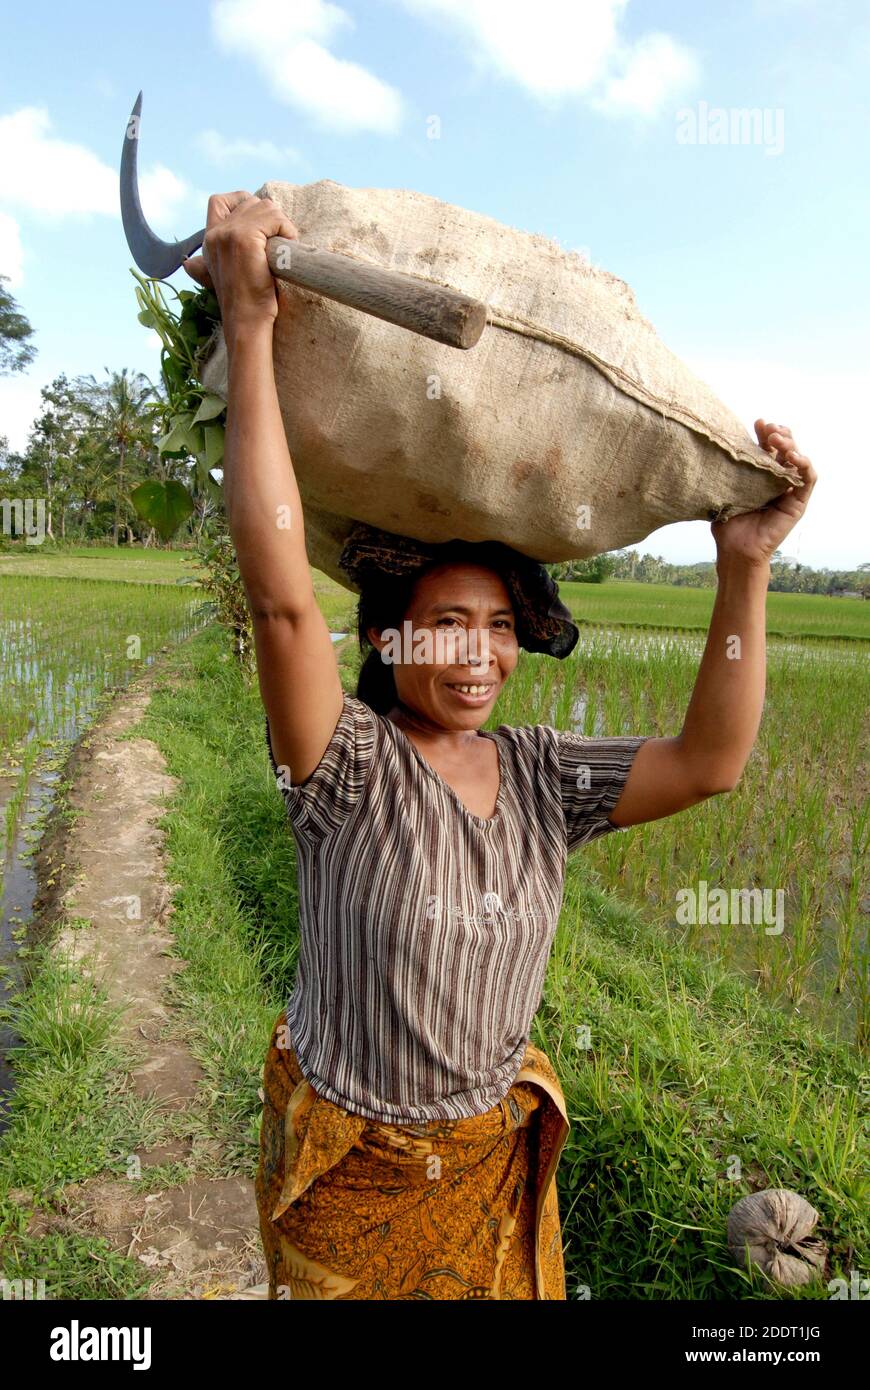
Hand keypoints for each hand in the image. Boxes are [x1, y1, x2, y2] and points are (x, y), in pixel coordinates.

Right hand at [182, 191, 298, 339]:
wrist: (246, 323)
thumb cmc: (243, 304)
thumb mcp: (218, 279)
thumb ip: (204, 267)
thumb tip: (188, 263)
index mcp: (209, 240)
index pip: (218, 201)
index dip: (243, 202)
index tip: (261, 223)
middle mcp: (215, 233)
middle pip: (250, 202)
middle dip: (270, 218)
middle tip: (278, 244)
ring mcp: (228, 233)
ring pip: (265, 206)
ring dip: (281, 224)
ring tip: (283, 248)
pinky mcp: (244, 238)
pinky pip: (273, 217)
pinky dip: (286, 229)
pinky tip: (287, 247)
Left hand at [711, 419, 816, 567]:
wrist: (736, 550)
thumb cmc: (727, 525)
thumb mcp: (726, 491)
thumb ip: (729, 471)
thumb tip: (717, 446)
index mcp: (760, 476)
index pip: (768, 449)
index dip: (765, 434)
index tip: (757, 422)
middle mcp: (777, 481)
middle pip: (785, 450)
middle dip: (779, 434)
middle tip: (768, 428)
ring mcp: (790, 492)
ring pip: (799, 460)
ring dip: (792, 445)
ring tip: (778, 438)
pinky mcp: (799, 503)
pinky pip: (809, 479)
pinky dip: (804, 465)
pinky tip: (793, 456)